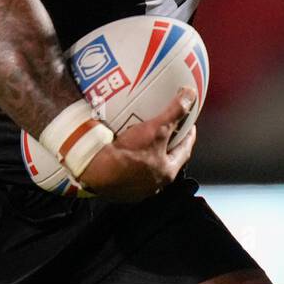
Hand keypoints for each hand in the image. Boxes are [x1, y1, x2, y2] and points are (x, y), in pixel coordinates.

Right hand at [78, 87, 198, 201]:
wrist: (94, 170)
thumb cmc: (128, 154)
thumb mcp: (156, 129)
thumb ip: (175, 112)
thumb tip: (189, 95)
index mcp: (167, 173)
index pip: (185, 150)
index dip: (188, 135)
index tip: (188, 125)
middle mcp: (153, 185)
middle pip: (166, 159)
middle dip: (168, 144)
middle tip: (166, 128)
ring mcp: (136, 189)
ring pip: (147, 166)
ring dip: (148, 152)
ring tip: (143, 136)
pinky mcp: (118, 188)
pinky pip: (128, 170)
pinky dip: (130, 159)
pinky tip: (123, 148)